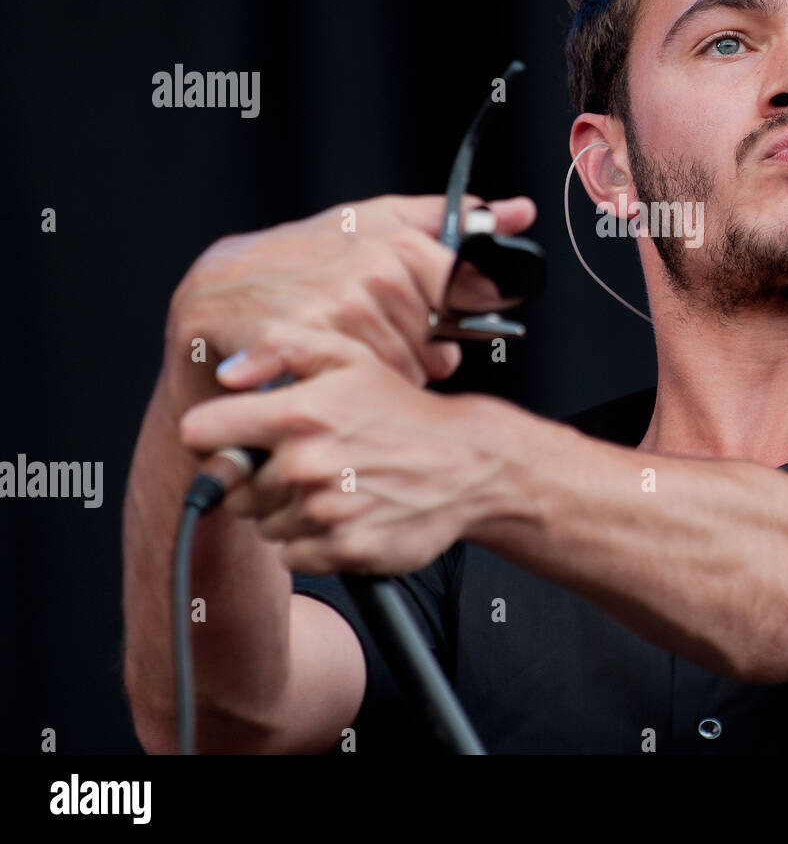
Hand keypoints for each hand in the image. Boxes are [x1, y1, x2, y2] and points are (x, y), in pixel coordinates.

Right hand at [164, 192, 536, 406]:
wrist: (218, 292)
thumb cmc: (303, 258)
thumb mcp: (376, 221)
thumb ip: (452, 219)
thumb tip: (519, 211)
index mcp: (401, 245)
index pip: (469, 301)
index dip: (453, 319)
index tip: (436, 321)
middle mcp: (375, 276)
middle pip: (440, 347)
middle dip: (417, 352)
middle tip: (376, 337)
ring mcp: (341, 314)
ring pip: (407, 374)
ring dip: (388, 375)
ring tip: (351, 352)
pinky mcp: (308, 349)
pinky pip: (365, 388)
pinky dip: (356, 388)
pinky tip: (333, 371)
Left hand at [178, 326, 524, 574]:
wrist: (470, 464)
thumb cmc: (404, 411)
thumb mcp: (349, 357)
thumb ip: (281, 346)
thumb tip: (226, 375)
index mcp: (298, 413)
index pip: (202, 433)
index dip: (215, 435)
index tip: (237, 437)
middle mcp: (305, 464)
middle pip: (233, 487)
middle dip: (259, 476)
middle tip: (307, 460)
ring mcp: (324, 511)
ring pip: (263, 523)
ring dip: (288, 510)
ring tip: (334, 485)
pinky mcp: (342, 550)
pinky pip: (292, 556)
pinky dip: (311, 542)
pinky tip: (345, 513)